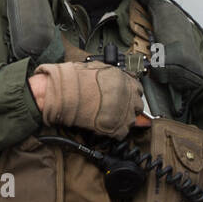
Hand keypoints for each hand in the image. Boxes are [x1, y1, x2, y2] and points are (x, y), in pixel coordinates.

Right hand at [30, 61, 144, 139]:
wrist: (64, 93)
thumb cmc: (75, 80)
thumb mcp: (97, 68)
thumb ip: (111, 75)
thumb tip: (114, 79)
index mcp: (125, 80)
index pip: (138, 89)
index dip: (130, 94)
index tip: (125, 97)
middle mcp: (128, 96)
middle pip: (138, 105)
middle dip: (128, 107)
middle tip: (116, 108)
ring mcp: (124, 113)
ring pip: (131, 120)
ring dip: (122, 120)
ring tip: (109, 118)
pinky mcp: (117, 128)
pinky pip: (122, 133)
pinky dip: (114, 132)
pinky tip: (105, 127)